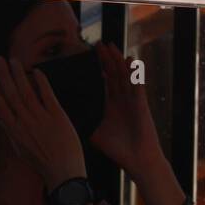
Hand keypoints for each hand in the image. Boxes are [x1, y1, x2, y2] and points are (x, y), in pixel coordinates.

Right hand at [0, 55, 85, 188]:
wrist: (63, 173)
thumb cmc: (42, 164)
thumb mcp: (22, 151)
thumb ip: (11, 133)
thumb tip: (0, 121)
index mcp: (14, 131)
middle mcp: (25, 122)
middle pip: (11, 94)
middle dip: (3, 75)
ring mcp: (41, 118)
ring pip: (26, 91)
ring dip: (19, 74)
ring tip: (13, 60)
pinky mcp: (57, 116)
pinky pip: (47, 95)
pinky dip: (42, 82)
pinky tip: (36, 70)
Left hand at [89, 42, 165, 178]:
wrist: (137, 160)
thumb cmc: (118, 150)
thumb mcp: (95, 134)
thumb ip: (85, 124)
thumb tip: (64, 123)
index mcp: (112, 105)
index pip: (106, 80)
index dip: (100, 67)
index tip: (90, 54)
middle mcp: (123, 99)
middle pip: (114, 73)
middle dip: (107, 58)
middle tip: (98, 44)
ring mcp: (132, 100)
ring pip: (125, 75)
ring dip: (117, 60)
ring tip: (110, 46)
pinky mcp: (141, 104)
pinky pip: (137, 84)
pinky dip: (134, 71)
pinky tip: (129, 59)